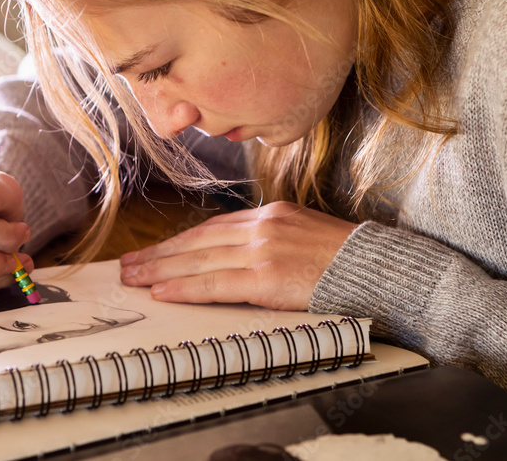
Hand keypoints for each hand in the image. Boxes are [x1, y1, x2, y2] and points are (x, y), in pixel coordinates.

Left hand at [119, 201, 355, 309]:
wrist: (379, 270)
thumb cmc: (348, 260)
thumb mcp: (306, 235)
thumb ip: (271, 239)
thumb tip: (239, 256)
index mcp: (271, 215)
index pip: (212, 228)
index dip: (179, 241)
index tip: (155, 251)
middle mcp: (262, 227)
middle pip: (197, 241)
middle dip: (158, 254)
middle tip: (128, 265)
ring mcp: (263, 250)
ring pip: (198, 261)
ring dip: (160, 271)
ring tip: (134, 279)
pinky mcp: (267, 277)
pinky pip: (216, 285)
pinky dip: (185, 288)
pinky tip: (163, 292)